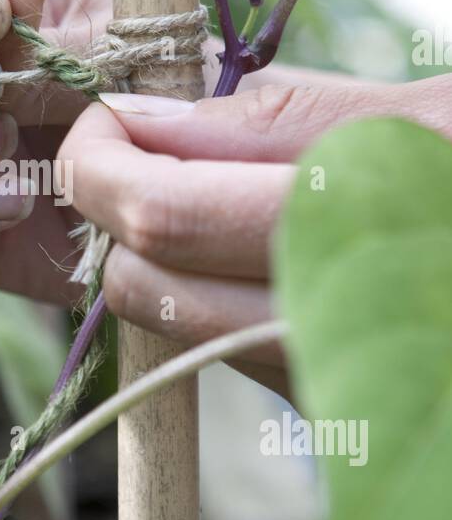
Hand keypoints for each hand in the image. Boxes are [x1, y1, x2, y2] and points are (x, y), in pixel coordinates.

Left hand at [58, 74, 451, 396]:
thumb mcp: (435, 115)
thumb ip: (287, 114)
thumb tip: (149, 114)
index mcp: (377, 216)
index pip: (171, 208)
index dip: (102, 158)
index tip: (102, 120)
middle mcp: (345, 315)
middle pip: (151, 282)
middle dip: (109, 209)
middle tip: (119, 151)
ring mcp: (337, 374)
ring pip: (173, 326)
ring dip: (145, 255)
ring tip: (178, 187)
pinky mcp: (335, 404)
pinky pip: (221, 349)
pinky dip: (196, 291)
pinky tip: (232, 242)